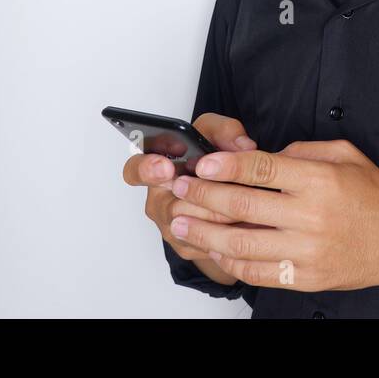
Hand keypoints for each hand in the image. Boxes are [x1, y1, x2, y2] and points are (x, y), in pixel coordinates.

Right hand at [121, 112, 257, 263]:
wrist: (231, 196)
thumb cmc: (214, 161)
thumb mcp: (219, 136)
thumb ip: (226, 131)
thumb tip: (242, 146)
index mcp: (158, 168)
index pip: (136, 170)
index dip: (147, 169)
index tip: (166, 167)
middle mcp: (159, 199)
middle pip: (171, 206)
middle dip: (201, 197)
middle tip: (217, 189)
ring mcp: (170, 226)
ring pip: (190, 227)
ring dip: (218, 215)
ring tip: (240, 203)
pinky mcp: (186, 246)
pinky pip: (204, 244)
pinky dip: (226, 233)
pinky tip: (242, 222)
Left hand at [167, 140, 378, 291]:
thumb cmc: (377, 198)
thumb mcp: (346, 155)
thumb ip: (302, 150)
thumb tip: (262, 155)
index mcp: (319, 180)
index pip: (260, 169)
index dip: (224, 166)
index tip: (201, 164)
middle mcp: (311, 215)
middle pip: (242, 205)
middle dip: (202, 196)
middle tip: (181, 188)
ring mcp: (306, 250)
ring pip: (241, 243)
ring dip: (204, 232)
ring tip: (181, 222)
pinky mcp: (305, 277)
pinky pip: (257, 272)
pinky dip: (229, 262)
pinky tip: (213, 250)